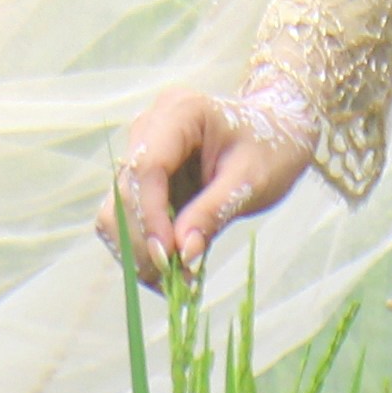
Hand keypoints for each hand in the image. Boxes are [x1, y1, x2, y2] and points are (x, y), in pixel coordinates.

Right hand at [107, 83, 315, 288]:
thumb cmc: (270, 150)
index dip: (150, 216)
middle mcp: (149, 127)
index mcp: (179, 112)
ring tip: (177, 280)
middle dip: (144, 241)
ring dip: (139, 251)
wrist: (275, 136)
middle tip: (177, 280)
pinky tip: (172, 269)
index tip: (168, 258)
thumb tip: (182, 254)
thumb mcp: (251, 181)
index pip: (146, 167)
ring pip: (117, 210)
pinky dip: (144, 248)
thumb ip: (214, 212)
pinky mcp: (141, 179)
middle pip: (125, 192)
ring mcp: (140, 152)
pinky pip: (128, 219)